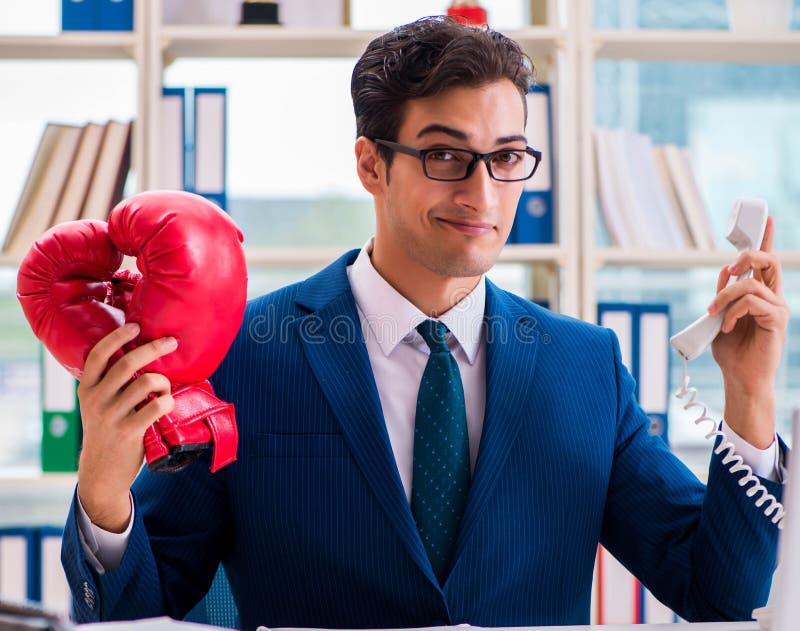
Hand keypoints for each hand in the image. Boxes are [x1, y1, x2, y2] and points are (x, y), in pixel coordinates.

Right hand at [76, 323, 177, 532]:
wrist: (101, 473)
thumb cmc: (107, 432)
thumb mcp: (97, 406)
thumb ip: (110, 384)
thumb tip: (140, 355)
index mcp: (86, 389)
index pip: (98, 354)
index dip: (117, 337)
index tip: (135, 326)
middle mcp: (96, 399)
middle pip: (128, 363)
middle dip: (153, 348)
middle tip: (171, 342)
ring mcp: (111, 416)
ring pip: (146, 382)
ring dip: (164, 381)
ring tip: (165, 389)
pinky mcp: (129, 431)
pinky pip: (157, 406)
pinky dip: (168, 400)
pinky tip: (167, 404)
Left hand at [709, 216, 788, 447]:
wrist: (739, 377)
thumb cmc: (731, 350)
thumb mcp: (720, 315)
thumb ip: (723, 293)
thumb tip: (724, 270)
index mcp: (760, 293)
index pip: (765, 260)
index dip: (766, 238)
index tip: (765, 217)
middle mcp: (773, 297)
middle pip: (768, 260)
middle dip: (747, 256)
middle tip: (729, 267)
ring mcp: (777, 308)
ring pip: (751, 283)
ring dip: (725, 295)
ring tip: (714, 313)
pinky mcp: (777, 320)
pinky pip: (751, 303)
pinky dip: (733, 312)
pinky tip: (726, 326)